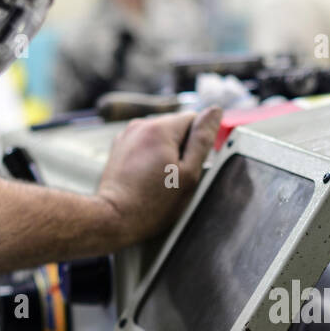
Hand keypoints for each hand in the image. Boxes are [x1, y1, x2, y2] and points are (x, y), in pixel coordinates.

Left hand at [95, 107, 221, 247]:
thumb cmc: (153, 203)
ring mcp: (127, 135)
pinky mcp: (119, 147)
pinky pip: (145, 145)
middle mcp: (141, 125)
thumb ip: (203, 140)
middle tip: (178, 176)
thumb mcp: (188, 174)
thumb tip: (214, 112)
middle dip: (182, 148)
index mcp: (160, 128)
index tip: (194, 163)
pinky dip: (151, 158)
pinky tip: (148, 178)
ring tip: (161, 179)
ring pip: (160, 137)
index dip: (199, 142)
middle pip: (176, 127)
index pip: (194, 119)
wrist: (114, 218)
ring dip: (166, 153)